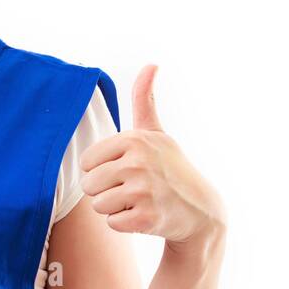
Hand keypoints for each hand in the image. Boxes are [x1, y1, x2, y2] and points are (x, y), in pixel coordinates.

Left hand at [79, 65, 226, 248]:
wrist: (201, 210)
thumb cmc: (170, 169)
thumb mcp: (157, 132)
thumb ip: (145, 100)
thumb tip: (151, 63)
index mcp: (134, 139)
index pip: (87, 163)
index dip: (103, 171)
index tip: (128, 170)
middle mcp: (137, 162)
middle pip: (89, 186)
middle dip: (107, 192)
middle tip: (135, 189)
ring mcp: (143, 190)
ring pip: (98, 206)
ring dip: (116, 209)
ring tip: (141, 202)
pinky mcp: (146, 217)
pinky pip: (112, 224)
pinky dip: (126, 225)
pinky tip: (147, 216)